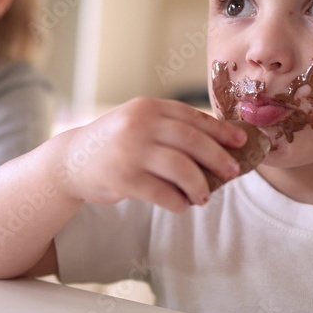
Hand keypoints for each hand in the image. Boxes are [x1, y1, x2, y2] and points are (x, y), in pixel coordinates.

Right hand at [59, 97, 247, 211]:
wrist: (72, 160)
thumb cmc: (115, 144)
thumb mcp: (138, 123)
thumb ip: (169, 128)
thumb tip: (219, 145)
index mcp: (148, 108)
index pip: (192, 117)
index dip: (220, 130)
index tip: (241, 142)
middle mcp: (139, 124)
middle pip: (192, 141)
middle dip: (218, 158)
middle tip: (232, 173)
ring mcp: (130, 150)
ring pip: (180, 168)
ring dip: (199, 185)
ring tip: (204, 196)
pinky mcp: (123, 178)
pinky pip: (161, 193)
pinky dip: (177, 202)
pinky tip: (181, 205)